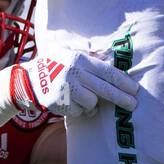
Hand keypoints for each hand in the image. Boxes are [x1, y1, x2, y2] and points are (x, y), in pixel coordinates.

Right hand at [8, 47, 139, 118]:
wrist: (28, 80)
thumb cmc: (54, 65)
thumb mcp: (69, 52)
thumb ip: (89, 54)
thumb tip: (110, 57)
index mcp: (79, 60)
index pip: (107, 72)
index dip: (123, 82)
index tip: (134, 89)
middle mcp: (74, 74)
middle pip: (105, 89)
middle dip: (121, 98)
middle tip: (133, 105)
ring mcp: (66, 90)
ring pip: (92, 102)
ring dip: (92, 104)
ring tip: (85, 98)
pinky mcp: (60, 104)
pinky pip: (79, 111)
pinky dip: (80, 110)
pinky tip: (72, 103)